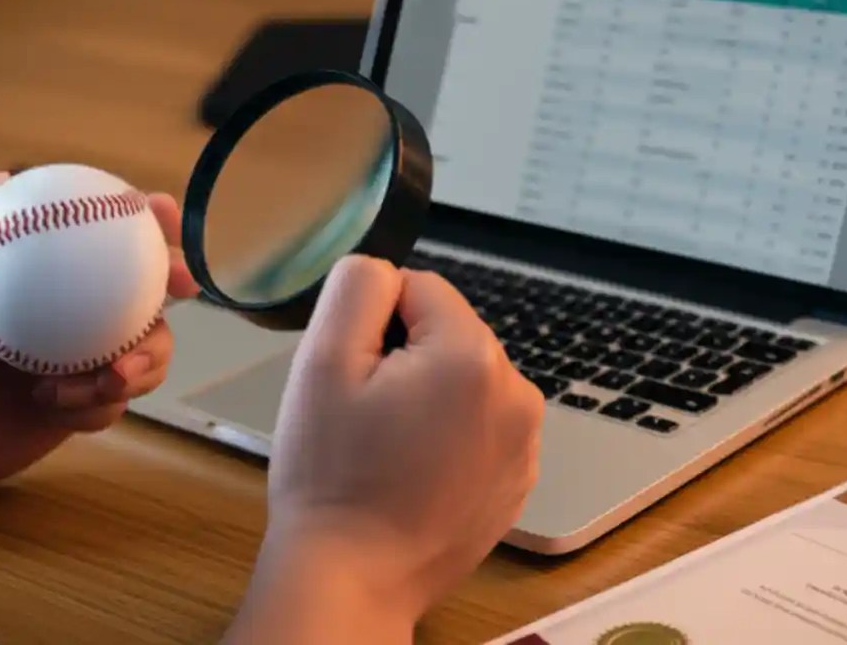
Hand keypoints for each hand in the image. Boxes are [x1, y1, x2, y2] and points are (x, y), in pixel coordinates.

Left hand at [0, 171, 198, 499]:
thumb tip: (2, 178)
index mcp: (38, 272)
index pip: (98, 229)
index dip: (142, 215)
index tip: (159, 213)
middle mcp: (69, 309)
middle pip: (144, 284)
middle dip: (172, 282)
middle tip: (178, 289)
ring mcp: (84, 356)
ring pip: (149, 347)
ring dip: (140, 362)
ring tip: (105, 379)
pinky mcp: (89, 401)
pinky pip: (121, 397)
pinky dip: (98, 403)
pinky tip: (56, 407)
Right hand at [225, 256, 543, 641]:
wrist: (354, 577)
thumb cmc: (333, 477)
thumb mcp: (323, 359)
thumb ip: (358, 286)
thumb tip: (385, 269)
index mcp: (472, 356)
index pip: (420, 288)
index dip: (376, 324)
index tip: (357, 375)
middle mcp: (516, 393)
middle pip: (448, 334)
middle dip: (406, 360)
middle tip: (366, 417)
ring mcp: (523, 441)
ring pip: (463, 380)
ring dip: (428, 398)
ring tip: (389, 450)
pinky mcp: (517, 477)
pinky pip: (479, 427)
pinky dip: (448, 438)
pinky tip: (412, 474)